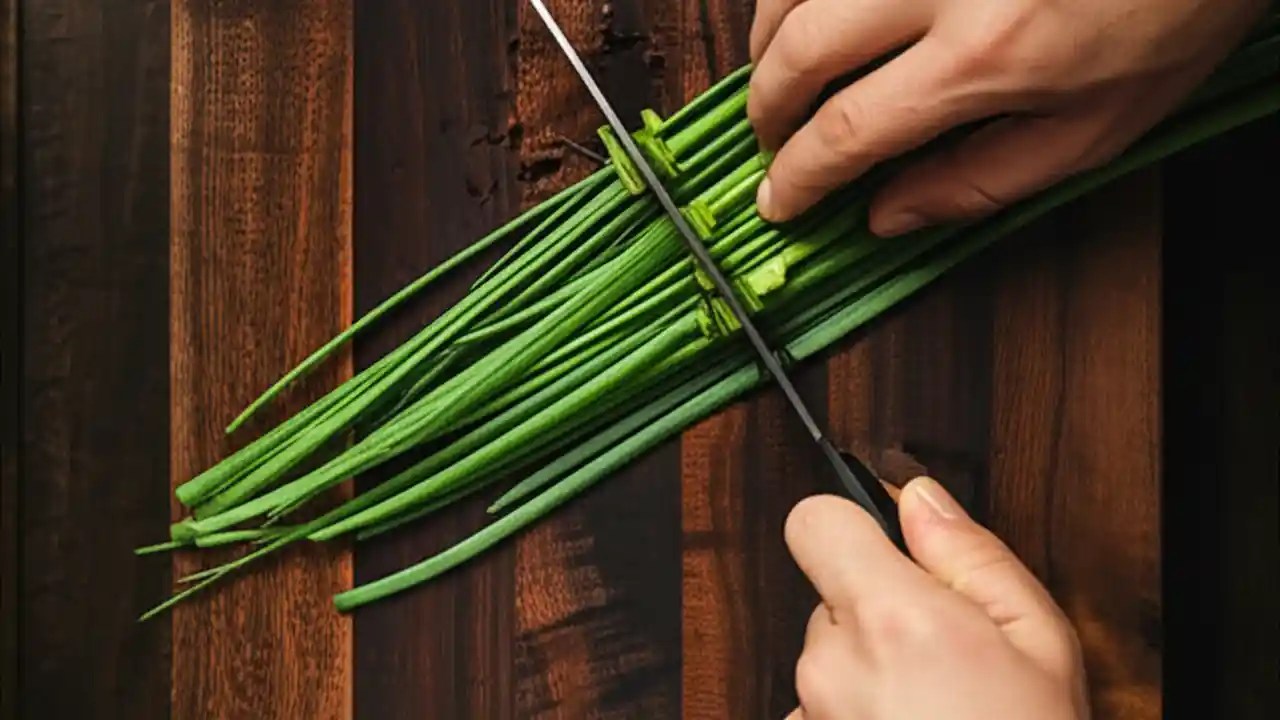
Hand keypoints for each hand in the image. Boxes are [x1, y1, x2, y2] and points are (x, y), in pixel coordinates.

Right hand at [747, 0, 1265, 234]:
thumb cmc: (1168, 10)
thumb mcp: (1096, 127)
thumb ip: (983, 181)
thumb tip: (888, 217)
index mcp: (985, 55)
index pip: (846, 132)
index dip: (796, 177)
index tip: (778, 201)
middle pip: (799, 54)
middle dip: (767, 110)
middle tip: (774, 141)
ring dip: (768, 41)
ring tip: (780, 75)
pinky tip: (812, 10)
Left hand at [783, 477, 1087, 718]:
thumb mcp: (1039, 644)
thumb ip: (969, 556)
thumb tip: (921, 497)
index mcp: (890, 620)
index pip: (813, 521)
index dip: (850, 524)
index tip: (884, 548)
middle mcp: (831, 665)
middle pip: (829, 598)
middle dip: (877, 612)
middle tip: (946, 657)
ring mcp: (811, 714)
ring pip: (828, 658)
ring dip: (868, 672)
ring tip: (934, 709)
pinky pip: (821, 706)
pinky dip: (855, 713)